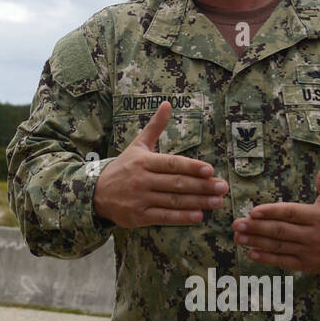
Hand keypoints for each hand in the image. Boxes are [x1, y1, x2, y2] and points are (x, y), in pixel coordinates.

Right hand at [92, 101, 227, 227]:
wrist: (95, 192)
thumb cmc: (124, 167)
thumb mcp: (138, 145)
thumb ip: (156, 126)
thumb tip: (168, 103)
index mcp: (143, 161)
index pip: (171, 164)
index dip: (191, 167)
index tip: (210, 170)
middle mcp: (141, 180)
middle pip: (176, 183)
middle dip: (202, 186)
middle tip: (223, 187)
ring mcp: (140, 199)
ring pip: (173, 201)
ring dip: (197, 202)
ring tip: (217, 201)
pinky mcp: (138, 216)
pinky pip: (163, 217)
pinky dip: (182, 217)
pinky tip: (199, 215)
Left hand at [233, 167, 319, 273]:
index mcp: (317, 216)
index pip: (291, 213)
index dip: (271, 212)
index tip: (253, 211)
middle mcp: (312, 235)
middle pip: (280, 231)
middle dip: (256, 228)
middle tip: (237, 224)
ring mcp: (309, 252)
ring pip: (279, 246)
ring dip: (256, 243)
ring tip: (238, 238)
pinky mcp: (306, 265)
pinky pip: (283, 262)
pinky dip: (267, 259)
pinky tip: (251, 253)